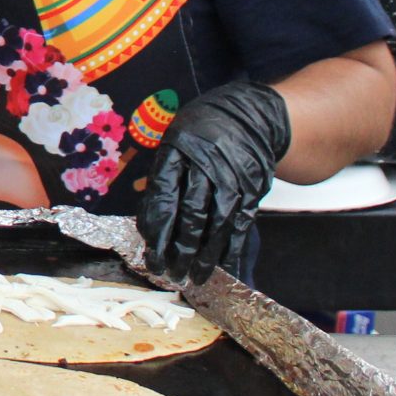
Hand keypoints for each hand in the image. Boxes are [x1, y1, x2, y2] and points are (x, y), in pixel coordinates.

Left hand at [136, 80, 291, 284]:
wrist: (250, 118)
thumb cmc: (202, 132)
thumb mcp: (175, 139)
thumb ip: (162, 174)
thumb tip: (143, 207)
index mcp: (179, 152)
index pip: (163, 195)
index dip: (155, 226)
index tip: (148, 250)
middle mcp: (206, 168)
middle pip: (190, 214)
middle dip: (178, 248)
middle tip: (168, 272)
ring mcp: (232, 181)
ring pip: (217, 224)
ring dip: (204, 255)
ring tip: (194, 278)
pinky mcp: (252, 192)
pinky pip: (240, 225)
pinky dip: (231, 248)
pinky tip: (221, 266)